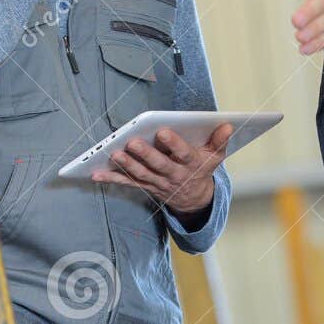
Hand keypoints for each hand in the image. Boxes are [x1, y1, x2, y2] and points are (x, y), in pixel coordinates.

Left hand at [91, 123, 233, 215]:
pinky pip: (127, 183)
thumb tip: (227, 125)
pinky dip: (111, 178)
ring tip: (115, 154)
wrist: (194, 199)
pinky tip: (96, 173)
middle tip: (133, 142)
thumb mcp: (215, 157)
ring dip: (127, 165)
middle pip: (159, 165)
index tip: (164, 132)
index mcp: (191, 164)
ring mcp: (158, 183)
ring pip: (141, 175)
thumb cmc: (201, 170)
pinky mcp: (145, 186)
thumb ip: (219, 141)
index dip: (174, 144)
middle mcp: (173, 175)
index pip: (182, 154)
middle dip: (146, 155)